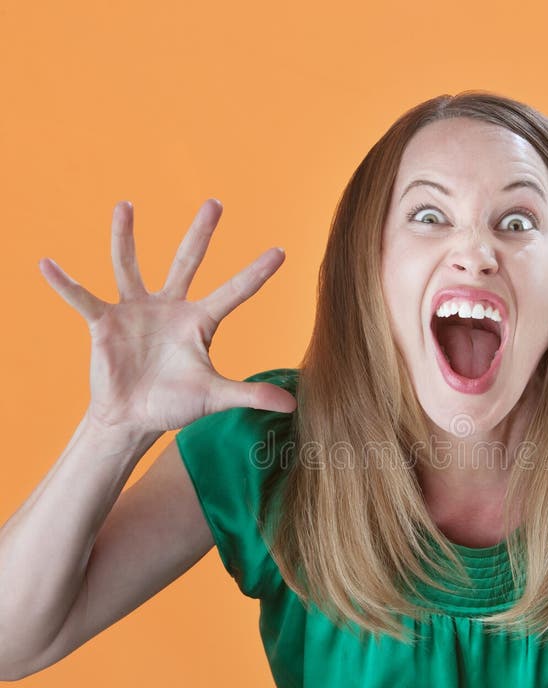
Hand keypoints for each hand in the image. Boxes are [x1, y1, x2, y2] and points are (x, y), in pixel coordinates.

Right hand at [39, 199, 296, 435]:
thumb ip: (250, 395)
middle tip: (216, 203)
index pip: (233, 293)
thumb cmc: (175, 404)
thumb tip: (293, 405)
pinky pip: (84, 299)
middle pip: (188, 263)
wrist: (134, 417)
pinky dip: (66, 285)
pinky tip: (47, 265)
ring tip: (125, 206)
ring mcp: (137, 311)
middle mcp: (170, 308)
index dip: (255, 274)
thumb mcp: (214, 396)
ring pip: (131, 266)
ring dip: (126, 238)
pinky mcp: (106, 323)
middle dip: (202, 234)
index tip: (280, 252)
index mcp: (200, 323)